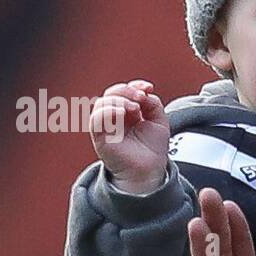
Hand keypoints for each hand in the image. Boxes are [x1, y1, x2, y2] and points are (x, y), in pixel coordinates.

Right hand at [90, 79, 169, 194]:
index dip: (135, 85)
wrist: (150, 170)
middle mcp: (114, 117)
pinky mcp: (99, 137)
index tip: (149, 88)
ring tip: (135, 109)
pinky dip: (108, 111)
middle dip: (127, 90)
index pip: (124, 91)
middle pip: (111, 93)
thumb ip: (153, 103)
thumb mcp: (159, 121)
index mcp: (127, 112)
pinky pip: (96, 119)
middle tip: (141, 98)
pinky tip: (122, 113)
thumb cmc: (153, 148)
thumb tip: (144, 92)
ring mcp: (106, 126)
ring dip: (119, 100)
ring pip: (102, 103)